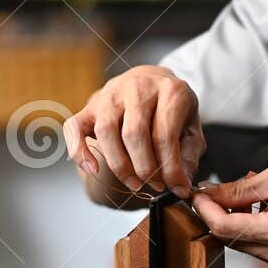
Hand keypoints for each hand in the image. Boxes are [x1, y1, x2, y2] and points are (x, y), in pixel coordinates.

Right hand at [63, 65, 204, 197]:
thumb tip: (181, 184)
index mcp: (170, 90)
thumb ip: (189, 156)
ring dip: (120, 165)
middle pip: (134, 134)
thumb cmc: (172, 109)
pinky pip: (75, 127)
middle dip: (145, 169)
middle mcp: (138, 87)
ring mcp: (111, 94)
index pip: (165, 134)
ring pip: (106, 131)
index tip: (176, 188)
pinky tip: (93, 169)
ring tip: (134, 184)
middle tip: (155, 186)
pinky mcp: (91, 104)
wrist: (152, 80)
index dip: (170, 167)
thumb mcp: (191, 127)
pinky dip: (80, 150)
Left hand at [191, 161, 267, 267]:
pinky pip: (261, 247)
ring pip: (244, 243)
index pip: (224, 228)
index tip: (197, 193)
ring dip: (239, 219)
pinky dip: (256, 227)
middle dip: (221, 212)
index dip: (205, 210)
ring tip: (256, 193)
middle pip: (230, 238)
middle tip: (225, 187)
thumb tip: (209, 193)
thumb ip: (241, 189)